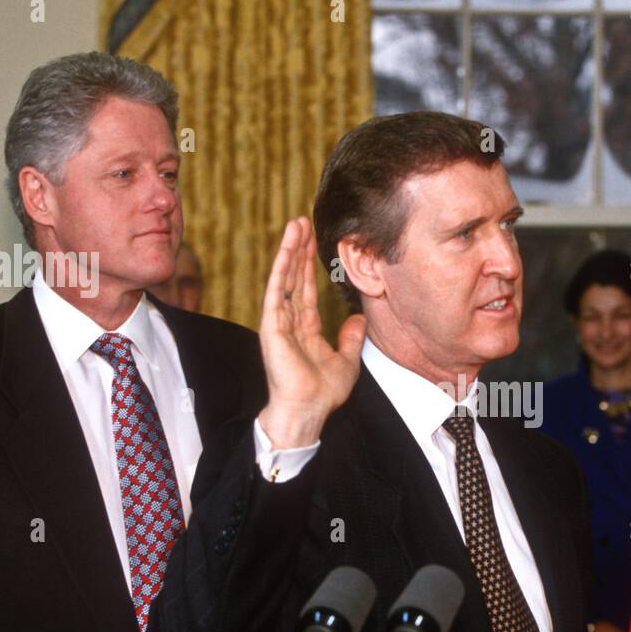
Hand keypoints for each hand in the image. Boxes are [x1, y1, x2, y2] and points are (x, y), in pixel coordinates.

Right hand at [256, 217, 366, 447]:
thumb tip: (358, 319)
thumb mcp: (347, 360)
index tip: (314, 242)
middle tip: (302, 222)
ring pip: (284, 278)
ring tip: (295, 225)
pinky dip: (281, 269)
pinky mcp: (272, 326)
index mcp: (305, 329)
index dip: (310, 265)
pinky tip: (287, 250)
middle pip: (293, 277)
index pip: (306, 289)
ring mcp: (279, 322)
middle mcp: (290, 321)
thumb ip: (351, 339)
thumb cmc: (323, 393)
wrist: (309, 410)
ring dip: (289, 251)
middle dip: (299, 249)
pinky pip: (276, 291)